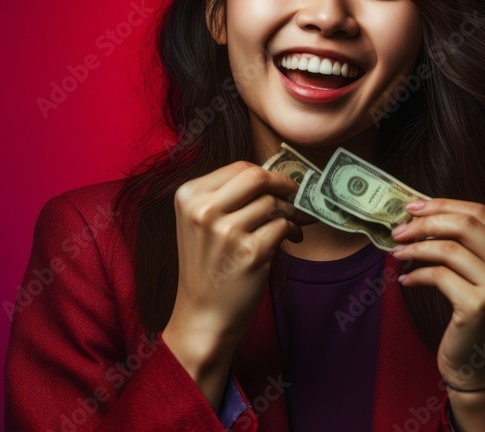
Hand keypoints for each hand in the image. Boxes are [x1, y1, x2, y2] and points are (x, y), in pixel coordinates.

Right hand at [164, 161, 312, 386]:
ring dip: (290, 212)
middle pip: (257, 177)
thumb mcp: (201, 223)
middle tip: (295, 195)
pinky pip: (283, 226)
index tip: (280, 184)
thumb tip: (276, 176)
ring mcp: (226, 232)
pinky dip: (292, 231)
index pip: (239, 168)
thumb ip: (229, 196)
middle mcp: (203, 210)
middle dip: (283, 184)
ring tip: (290, 225)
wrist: (202, 316)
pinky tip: (290, 239)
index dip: (266, 174)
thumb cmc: (207, 267)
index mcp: (189, 196)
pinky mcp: (249, 252)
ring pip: (273, 203)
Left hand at [390, 198, 484, 389]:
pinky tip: (406, 280)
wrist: (479, 364)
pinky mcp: (478, 306)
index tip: (414, 206)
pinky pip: (438, 275)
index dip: (444, 204)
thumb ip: (467, 242)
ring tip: (398, 253)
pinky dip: (416, 274)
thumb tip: (424, 208)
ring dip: (416, 248)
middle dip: (426, 222)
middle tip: (399, 229)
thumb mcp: (483, 273)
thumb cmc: (476, 312)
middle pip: (466, 224)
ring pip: (449, 248)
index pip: (482, 212)